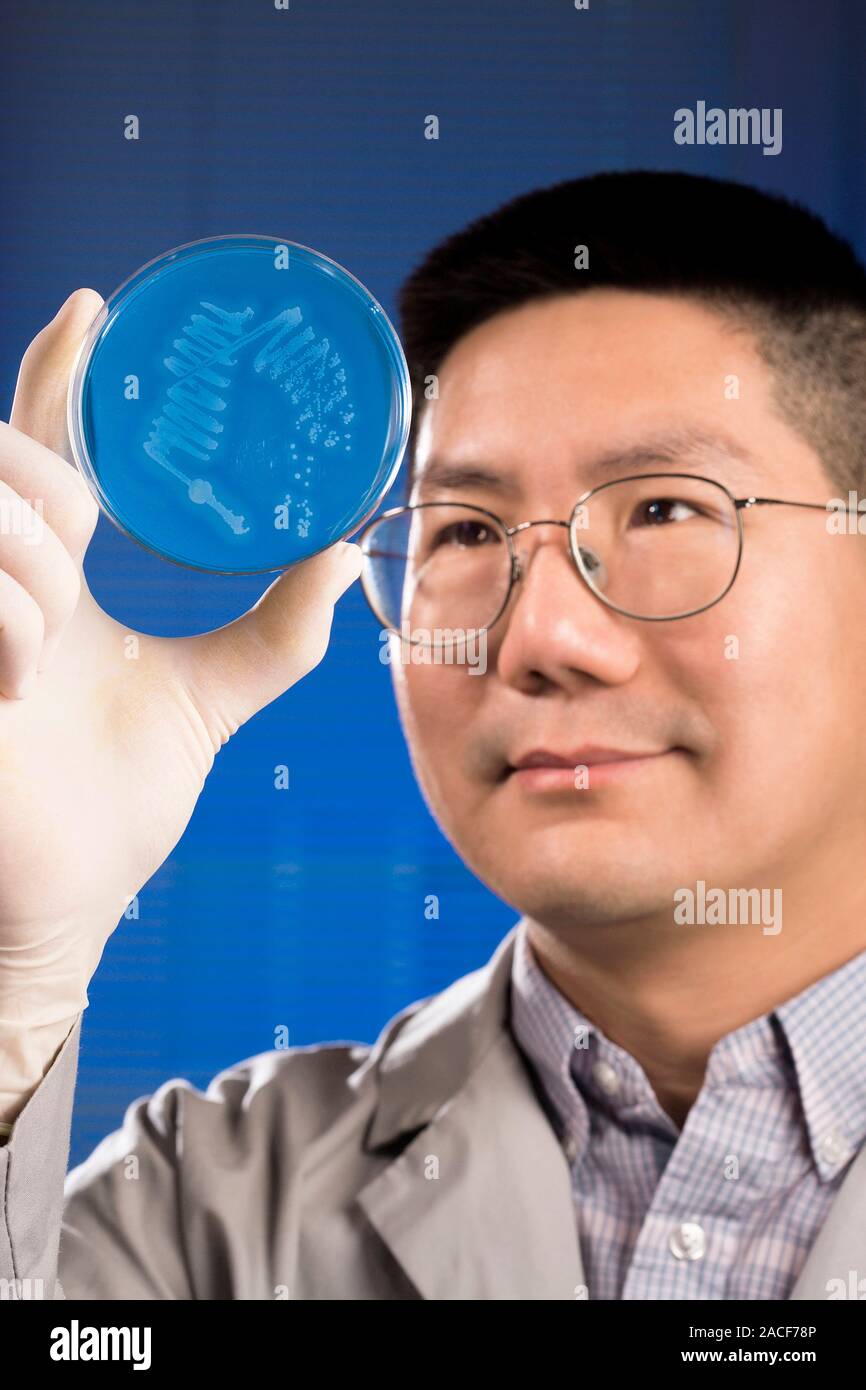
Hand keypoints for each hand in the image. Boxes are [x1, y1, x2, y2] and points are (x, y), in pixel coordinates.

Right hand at [0, 290, 362, 1112]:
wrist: (54, 909)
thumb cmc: (107, 811)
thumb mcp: (206, 700)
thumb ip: (274, 633)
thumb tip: (347, 560)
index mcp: (50, 578)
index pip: (45, 446)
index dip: (60, 374)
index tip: (95, 309)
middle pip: (6, 461)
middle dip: (45, 493)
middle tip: (76, 552)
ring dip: (28, 569)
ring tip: (45, 645)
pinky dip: (5, 625)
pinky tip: (16, 687)